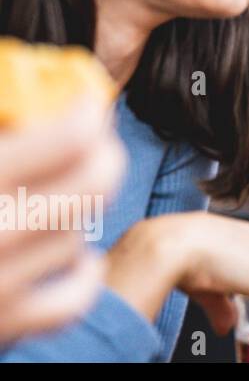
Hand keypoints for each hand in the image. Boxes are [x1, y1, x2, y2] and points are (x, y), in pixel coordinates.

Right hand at [0, 98, 124, 342]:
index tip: (85, 103)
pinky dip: (81, 275)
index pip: (73, 137)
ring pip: (79, 233)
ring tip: (50, 198)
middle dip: (101, 155)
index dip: (87, 112)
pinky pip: (73, 299)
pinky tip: (76, 255)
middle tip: (93, 144)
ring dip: (75, 213)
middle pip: (96, 180)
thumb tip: (15, 81)